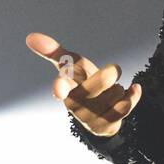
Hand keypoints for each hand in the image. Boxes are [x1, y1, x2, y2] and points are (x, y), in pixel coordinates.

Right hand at [25, 32, 139, 137]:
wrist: (99, 113)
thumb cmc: (82, 83)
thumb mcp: (72, 65)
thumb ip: (54, 51)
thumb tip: (29, 36)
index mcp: (65, 89)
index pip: (62, 87)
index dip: (61, 87)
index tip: (59, 87)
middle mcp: (75, 105)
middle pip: (97, 84)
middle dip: (108, 75)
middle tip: (115, 68)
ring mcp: (90, 119)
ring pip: (114, 94)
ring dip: (118, 88)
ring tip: (112, 90)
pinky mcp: (105, 127)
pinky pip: (125, 107)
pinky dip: (132, 95)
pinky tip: (133, 89)